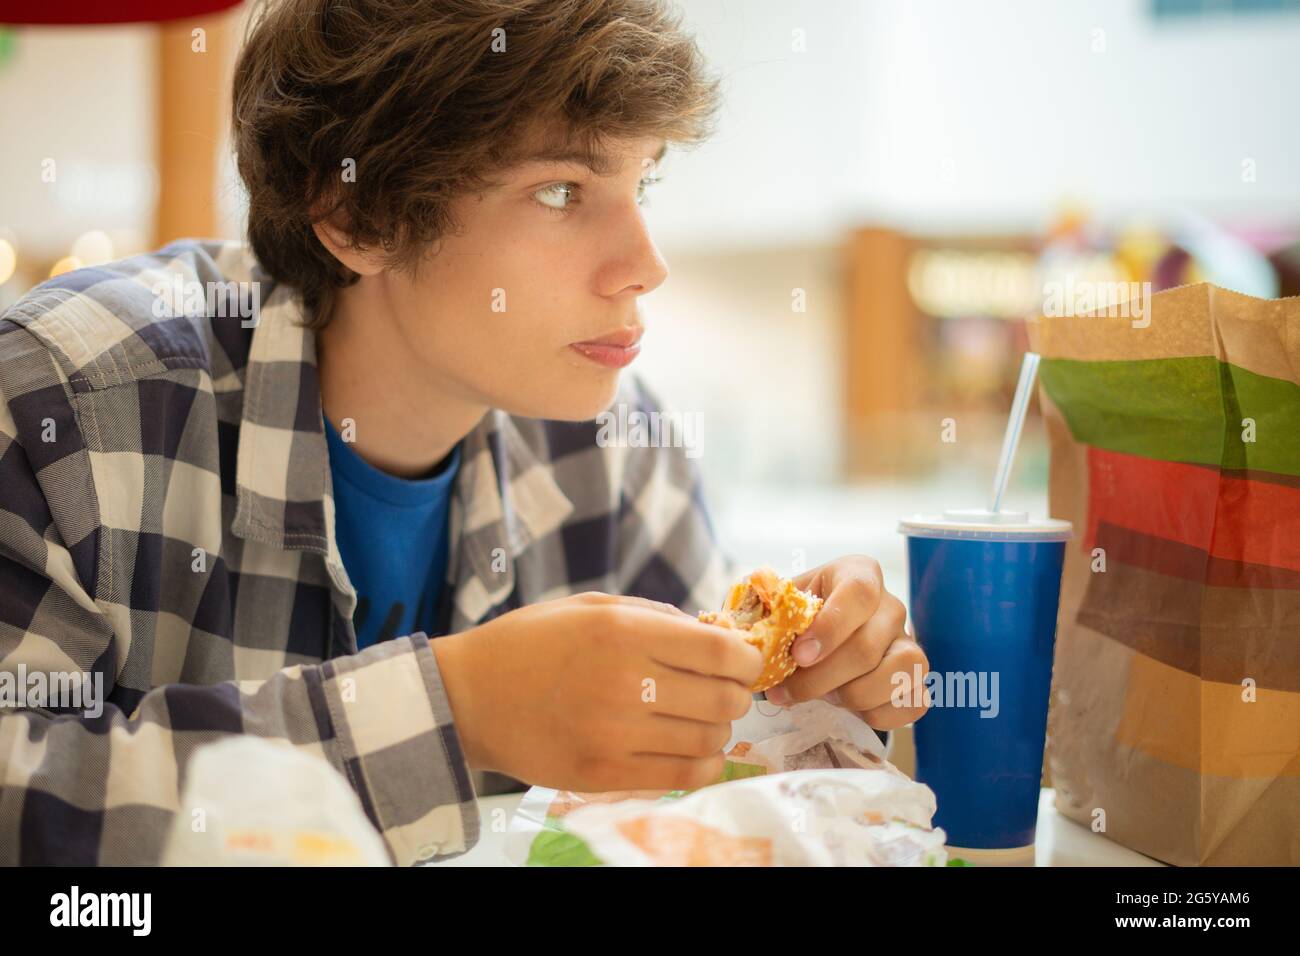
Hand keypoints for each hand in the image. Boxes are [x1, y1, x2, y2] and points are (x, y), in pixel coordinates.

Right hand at [431, 592, 763, 791]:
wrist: (469, 697)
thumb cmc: (531, 643)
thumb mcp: (592, 607)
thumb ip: (656, 617)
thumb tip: (719, 636)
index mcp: (623, 632)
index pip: (720, 653)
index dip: (746, 658)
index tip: (743, 661)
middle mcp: (624, 682)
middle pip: (723, 699)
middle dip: (735, 693)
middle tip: (721, 690)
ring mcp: (614, 734)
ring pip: (709, 739)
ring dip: (718, 729)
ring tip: (700, 719)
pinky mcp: (603, 774)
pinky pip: (684, 776)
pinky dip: (704, 765)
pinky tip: (694, 751)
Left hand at [763, 555, 928, 730]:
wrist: (821, 643)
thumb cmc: (798, 620)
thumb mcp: (780, 604)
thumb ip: (766, 610)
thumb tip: (751, 629)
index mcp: (859, 574)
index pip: (859, 594)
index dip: (830, 628)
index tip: (798, 656)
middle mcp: (891, 606)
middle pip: (867, 647)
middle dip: (820, 679)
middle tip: (786, 692)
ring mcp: (910, 642)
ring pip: (894, 676)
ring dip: (849, 696)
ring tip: (822, 696)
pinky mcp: (917, 680)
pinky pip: (910, 705)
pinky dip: (875, 715)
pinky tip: (848, 708)